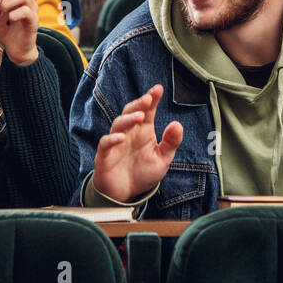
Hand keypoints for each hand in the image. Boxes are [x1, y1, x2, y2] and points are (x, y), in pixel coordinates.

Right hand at [93, 85, 182, 202]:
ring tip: (139, 116)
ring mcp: (116, 142)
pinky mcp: (105, 155)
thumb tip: (177, 124)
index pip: (148, 110)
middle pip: (131, 112)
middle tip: (148, 99)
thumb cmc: (144, 173)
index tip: (159, 88)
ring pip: (118, 124)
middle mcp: (129, 132)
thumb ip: (170, 142)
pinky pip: (105, 143)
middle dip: (139, 104)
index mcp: (143, 130)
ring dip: (128, 119)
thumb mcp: (163, 159)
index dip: (152, 99)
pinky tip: (121, 137)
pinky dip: (112, 139)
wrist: (126, 194)